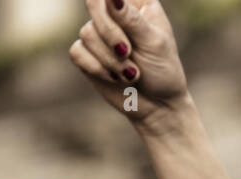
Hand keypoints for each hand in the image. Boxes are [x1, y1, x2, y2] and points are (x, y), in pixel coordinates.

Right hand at [69, 0, 188, 126]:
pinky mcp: (87, 54)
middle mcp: (115, 13)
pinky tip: (116, 79)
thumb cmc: (163, 72)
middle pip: (93, 5)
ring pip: (86, 33)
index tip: (119, 17)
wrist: (159, 106)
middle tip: (127, 52)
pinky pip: (78, 52)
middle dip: (110, 33)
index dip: (109, 3)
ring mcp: (99, 33)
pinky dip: (98, 69)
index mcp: (137, 3)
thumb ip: (131, 19)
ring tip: (133, 74)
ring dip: (111, 60)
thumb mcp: (153, 43)